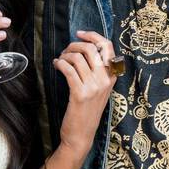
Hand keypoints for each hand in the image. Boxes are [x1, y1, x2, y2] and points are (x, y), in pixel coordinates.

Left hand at [54, 30, 118, 153]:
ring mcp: (94, 87)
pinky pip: (68, 70)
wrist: (81, 134)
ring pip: (77, 58)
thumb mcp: (99, 89)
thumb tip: (84, 47)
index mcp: (112, 76)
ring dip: (64, 55)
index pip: (107, 46)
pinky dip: (60, 64)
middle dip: (74, 45)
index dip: (93, 36)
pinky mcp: (80, 94)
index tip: (79, 34)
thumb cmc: (87, 110)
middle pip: (90, 49)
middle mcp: (105, 80)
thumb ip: (97, 71)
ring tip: (60, 60)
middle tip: (65, 51)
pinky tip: (56, 65)